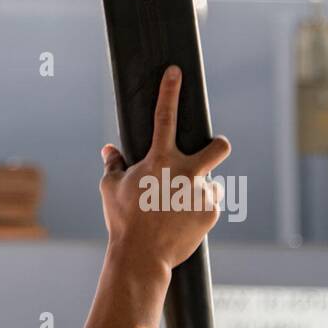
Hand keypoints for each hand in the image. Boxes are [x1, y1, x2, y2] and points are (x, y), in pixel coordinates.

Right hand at [98, 66, 230, 276]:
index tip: (176, 71)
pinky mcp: (211, 213)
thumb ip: (113, 164)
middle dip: (219, 144)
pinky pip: (209, 204)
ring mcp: (201, 193)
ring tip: (177, 208)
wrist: (142, 256)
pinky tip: (182, 221)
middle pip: (218, 147)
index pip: (164, 116)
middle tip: (211, 151)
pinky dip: (198, 209)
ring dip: (198, 189)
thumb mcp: (110, 188)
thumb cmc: (123, 219)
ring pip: (210, 182)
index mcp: (159, 160)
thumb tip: (109, 149)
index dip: (169, 91)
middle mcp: (186, 172)